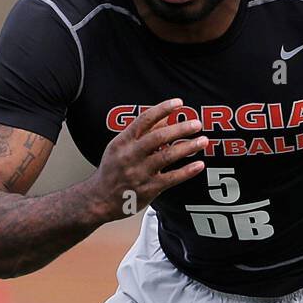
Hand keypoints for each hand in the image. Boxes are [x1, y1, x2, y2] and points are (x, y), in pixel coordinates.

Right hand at [88, 98, 207, 221]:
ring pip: (167, 156)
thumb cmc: (113, 170)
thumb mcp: (120, 147)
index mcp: (123, 141)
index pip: (144, 120)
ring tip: (203, 141)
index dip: (162, 109)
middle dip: (180, 128)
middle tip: (197, 124)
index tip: (179, 103)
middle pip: (158, 137)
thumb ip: (142, 133)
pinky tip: (199, 164)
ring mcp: (140, 172)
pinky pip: (171, 178)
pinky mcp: (148, 189)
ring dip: (188, 147)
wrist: (99, 199)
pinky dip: (187, 171)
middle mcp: (131, 155)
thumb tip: (165, 117)